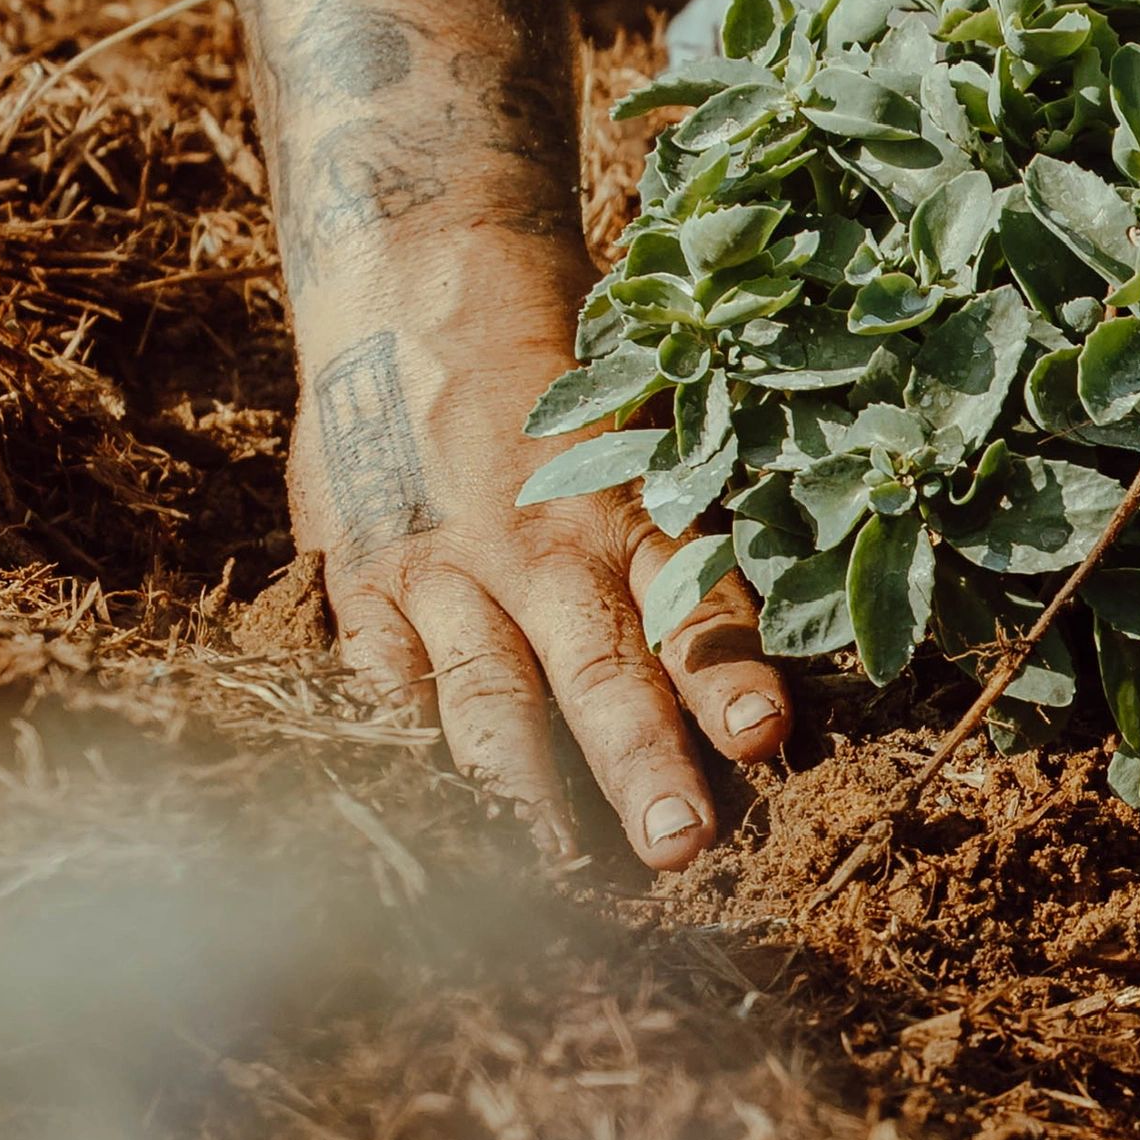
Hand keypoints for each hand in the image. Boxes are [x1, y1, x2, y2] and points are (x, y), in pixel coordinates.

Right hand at [287, 235, 790, 867]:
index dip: (729, 673)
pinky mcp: (361, 577)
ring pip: (485, 695)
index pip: (692, 604)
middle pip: (599, 671)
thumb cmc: (559, 360)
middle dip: (642, 764)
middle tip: (681, 847)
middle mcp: (543, 546)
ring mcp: (445, 568)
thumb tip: (779, 620)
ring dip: (523, 790)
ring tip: (554, 866)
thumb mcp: (644, 417)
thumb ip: (689, 518)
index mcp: (627, 506)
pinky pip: (377, 681)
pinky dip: (398, 751)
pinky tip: (419, 823)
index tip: (767, 735)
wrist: (415, 273)